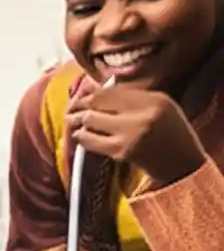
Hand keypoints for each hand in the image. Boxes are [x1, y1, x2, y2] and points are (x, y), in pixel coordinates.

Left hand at [67, 84, 208, 185]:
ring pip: (90, 120)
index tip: (80, 94)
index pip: (111, 91)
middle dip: (78, 105)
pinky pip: (91, 141)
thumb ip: (127, 96)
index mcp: (153, 100)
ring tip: (74, 120)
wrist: (181, 163)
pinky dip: (82, 137)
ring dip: (77, 120)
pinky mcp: (121, 152)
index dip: (90, 92)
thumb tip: (90, 87)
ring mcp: (131, 135)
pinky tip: (81, 135)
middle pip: (97, 103)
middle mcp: (142, 115)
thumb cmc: (167, 130)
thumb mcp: (156, 106)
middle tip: (70, 108)